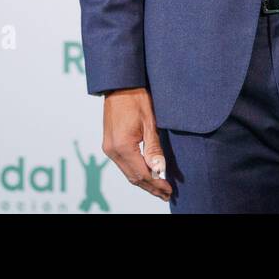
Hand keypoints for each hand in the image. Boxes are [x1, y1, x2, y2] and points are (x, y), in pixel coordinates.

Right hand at [101, 87, 171, 201]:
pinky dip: (136, 172)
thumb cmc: (136, 97)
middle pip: (133, 177)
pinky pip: (123, 165)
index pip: (142, 173)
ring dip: (143, 182)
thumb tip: (159, 170)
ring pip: (128, 173)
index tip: (169, 190)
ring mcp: (109, 148)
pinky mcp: (109, 144)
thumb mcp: (150, 121)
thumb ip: (154, 147)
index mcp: (122, 146)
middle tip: (166, 195)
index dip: (156, 184)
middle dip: (150, 187)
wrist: (119, 84)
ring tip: (159, 189)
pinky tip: (146, 175)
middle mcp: (112, 150)